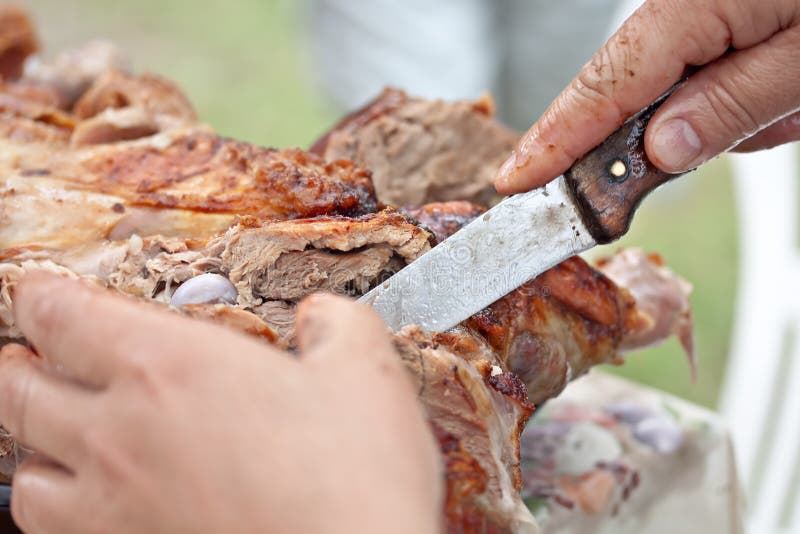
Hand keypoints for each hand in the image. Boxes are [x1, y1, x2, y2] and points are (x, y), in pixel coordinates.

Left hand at [0, 273, 441, 533]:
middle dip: (15, 367)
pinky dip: (59, 514)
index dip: (42, 297)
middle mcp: (120, 435)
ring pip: (25, 479)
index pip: (63, 316)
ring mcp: (112, 510)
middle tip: (23, 358)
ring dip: (32, 448)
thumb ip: (336, 325)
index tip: (40, 293)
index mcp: (169, 367)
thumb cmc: (353, 479)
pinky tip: (91, 508)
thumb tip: (322, 316)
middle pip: (18, 392)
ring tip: (53, 438)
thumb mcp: (365, 372)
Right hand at [495, 0, 799, 192]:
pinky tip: (791, 85)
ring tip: (795, 97)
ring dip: (730, 113)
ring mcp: (704, 9)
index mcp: (695, 4)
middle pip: (629, 89)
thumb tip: (662, 151)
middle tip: (736, 136)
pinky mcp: (726, 17)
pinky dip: (747, 95)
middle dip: (664, 136)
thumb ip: (734, 105)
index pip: (605, 85)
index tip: (515, 182)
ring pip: (679, 90)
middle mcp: (687, 3)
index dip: (555, 140)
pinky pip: (711, 71)